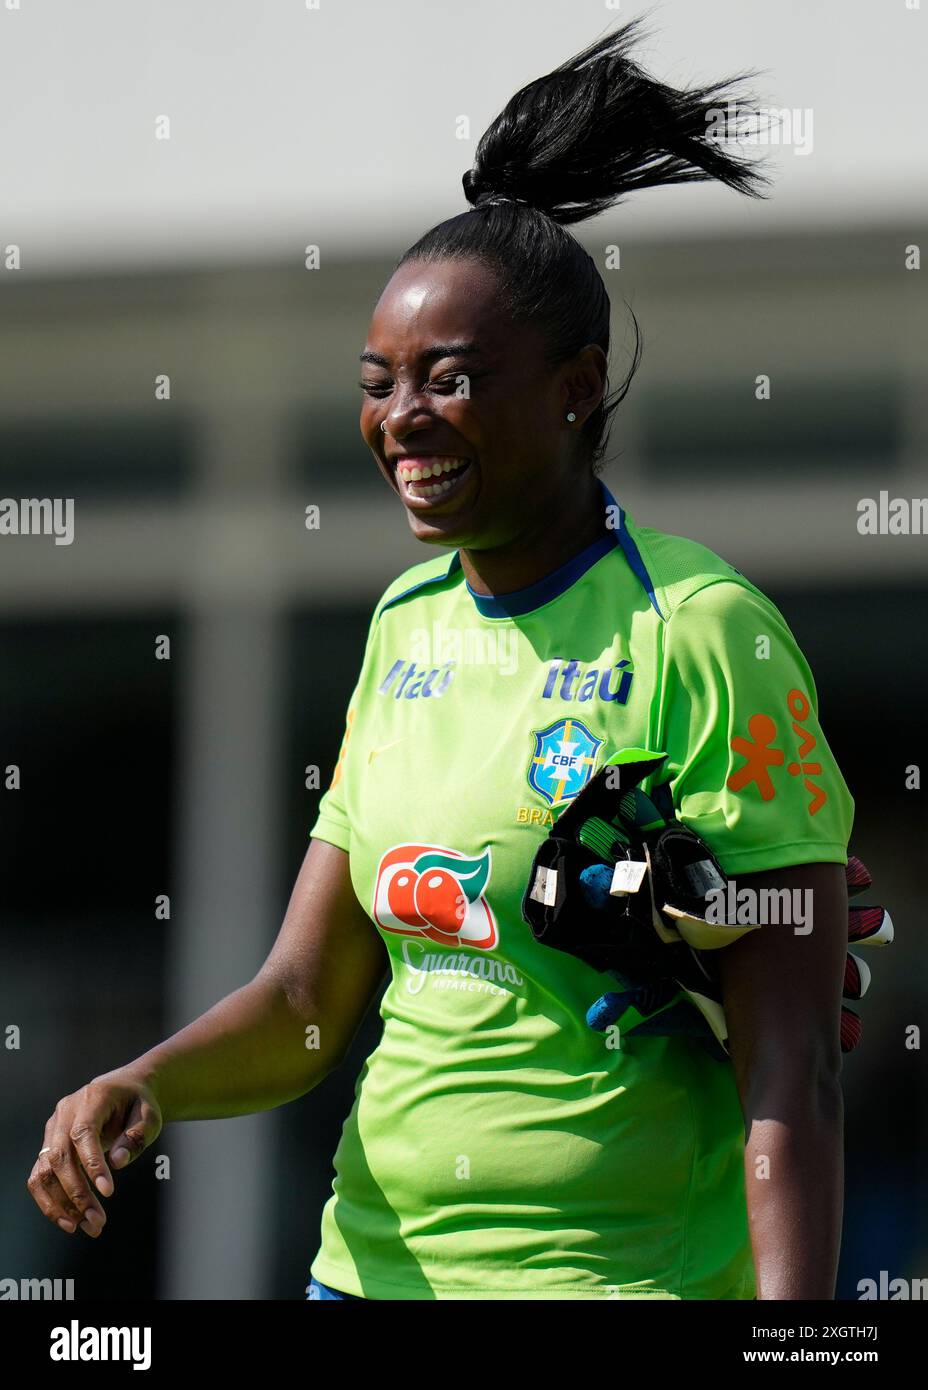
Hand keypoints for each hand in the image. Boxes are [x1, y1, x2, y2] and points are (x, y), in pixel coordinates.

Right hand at [26, 1070, 161, 1237]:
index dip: (92, 1164)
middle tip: (98, 1221)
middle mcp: (66, 1112)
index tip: (108, 1192)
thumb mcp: (149, 1116)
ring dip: (62, 1204)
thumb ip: (136, 1136)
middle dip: (77, 1193)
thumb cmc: (138, 1105)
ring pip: (45, 1171)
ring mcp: (53, 1129)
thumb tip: (117, 1163)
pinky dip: (51, 1201)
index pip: (84, 1133)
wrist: (122, 1092)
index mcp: (92, 1098)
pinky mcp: (48, 1146)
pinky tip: (70, 1221)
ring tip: (88, 1226)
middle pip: (60, 1156)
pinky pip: (40, 1177)